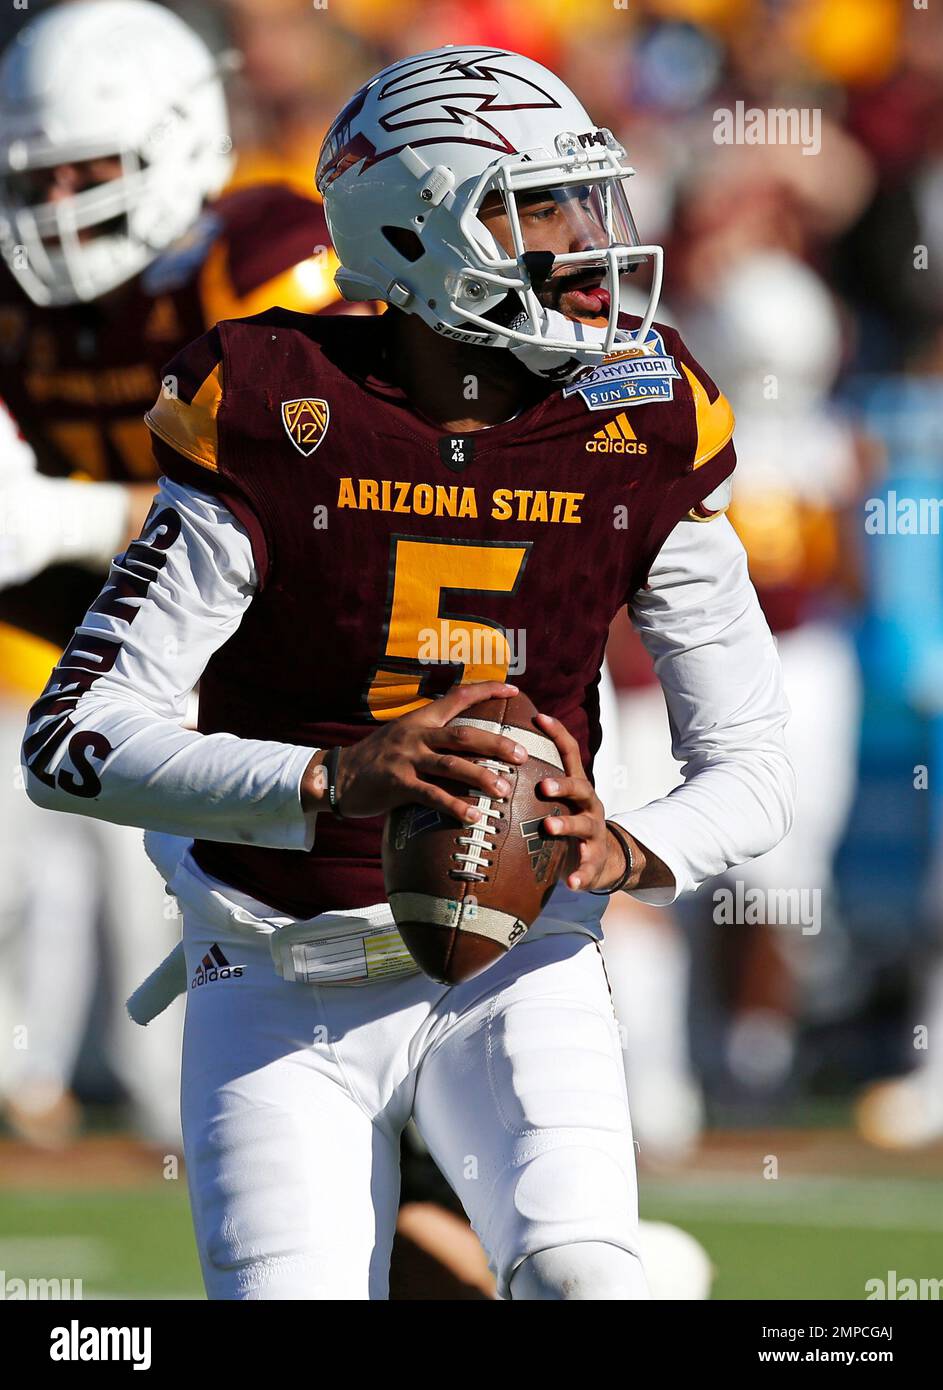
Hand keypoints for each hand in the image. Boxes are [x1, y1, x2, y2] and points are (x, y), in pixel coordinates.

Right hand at [301, 681, 527, 820]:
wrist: (337, 775)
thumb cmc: (377, 759)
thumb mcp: (404, 737)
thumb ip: (432, 736)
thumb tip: (469, 741)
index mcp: (420, 719)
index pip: (458, 696)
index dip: (487, 690)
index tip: (515, 688)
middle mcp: (416, 734)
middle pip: (464, 735)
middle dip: (496, 743)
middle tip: (522, 755)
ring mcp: (406, 758)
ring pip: (452, 765)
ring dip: (481, 777)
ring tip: (504, 790)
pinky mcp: (397, 783)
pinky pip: (431, 795)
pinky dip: (454, 806)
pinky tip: (473, 817)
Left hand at [534, 711, 628, 891]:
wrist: (603, 859)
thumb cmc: (567, 822)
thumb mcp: (556, 799)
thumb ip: (532, 781)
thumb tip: (489, 755)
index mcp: (576, 786)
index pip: (569, 753)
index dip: (557, 733)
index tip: (539, 717)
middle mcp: (589, 804)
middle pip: (580, 787)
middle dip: (563, 784)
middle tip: (543, 785)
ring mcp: (594, 832)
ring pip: (583, 825)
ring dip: (567, 824)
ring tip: (550, 827)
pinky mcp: (595, 860)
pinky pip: (589, 868)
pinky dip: (580, 875)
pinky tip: (570, 883)